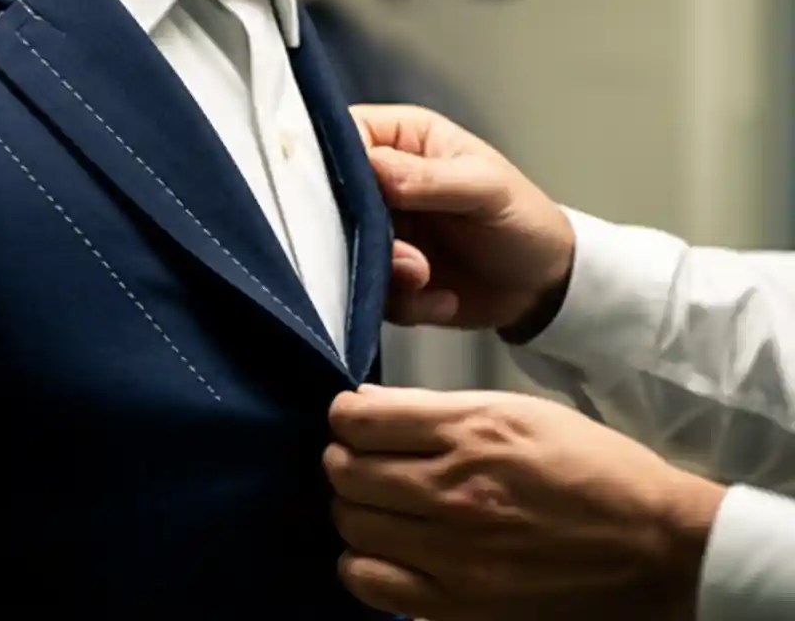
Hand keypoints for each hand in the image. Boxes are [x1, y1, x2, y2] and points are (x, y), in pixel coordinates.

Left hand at [324, 386, 725, 620]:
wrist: (659, 551)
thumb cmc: (596, 472)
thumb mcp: (523, 412)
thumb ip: (439, 407)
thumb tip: (367, 404)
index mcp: (472, 432)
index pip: (358, 419)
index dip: (346, 416)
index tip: (356, 422)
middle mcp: (453, 491)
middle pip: (344, 471)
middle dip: (344, 459)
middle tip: (364, 461)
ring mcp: (452, 554)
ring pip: (350, 524)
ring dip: (353, 509)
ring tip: (377, 504)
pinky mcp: (458, 605)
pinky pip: (367, 582)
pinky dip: (361, 563)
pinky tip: (382, 551)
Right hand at [351, 105, 573, 336]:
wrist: (543, 289)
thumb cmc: (524, 221)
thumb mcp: (485, 189)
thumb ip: (429, 177)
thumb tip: (372, 167)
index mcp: (402, 139)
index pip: (344, 132)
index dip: (331, 160)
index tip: (344, 194)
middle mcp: (381, 182)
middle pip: (329, 197)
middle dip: (360, 232)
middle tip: (403, 252)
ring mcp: (377, 230)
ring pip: (341, 249)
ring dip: (384, 272)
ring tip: (426, 277)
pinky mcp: (380, 275)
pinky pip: (364, 290)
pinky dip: (402, 301)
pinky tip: (441, 297)